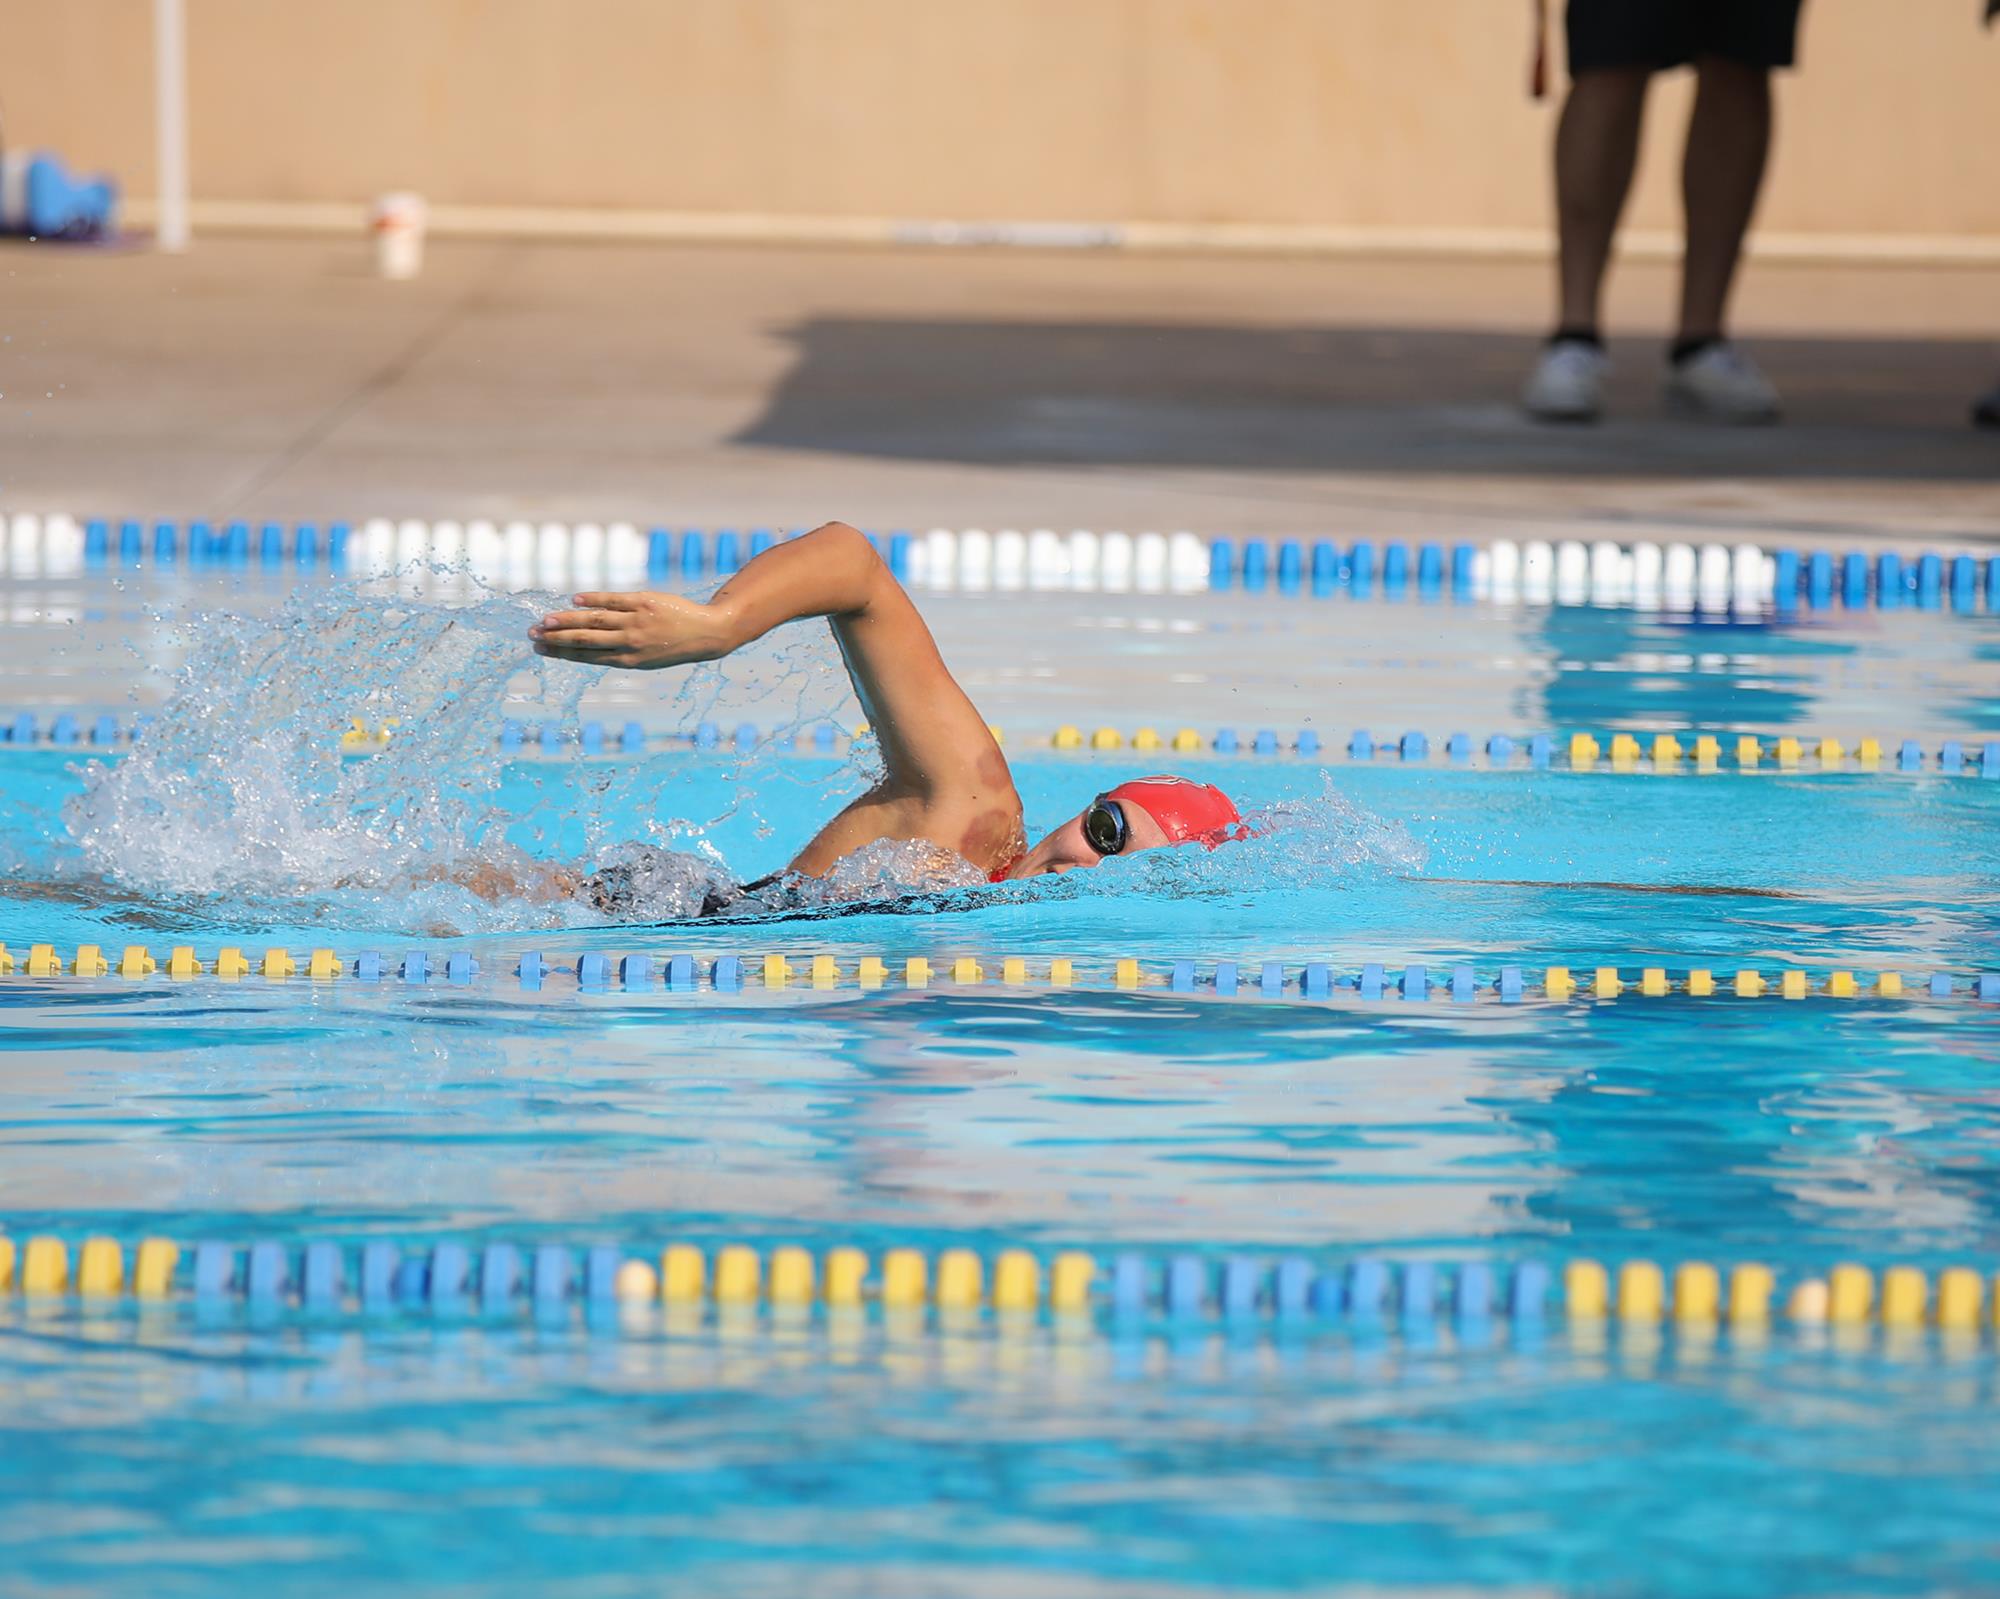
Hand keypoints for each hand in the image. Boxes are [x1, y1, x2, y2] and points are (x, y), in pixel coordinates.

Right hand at [528, 591, 735, 669]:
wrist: (707, 634)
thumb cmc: (672, 645)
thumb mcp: (646, 657)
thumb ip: (617, 650)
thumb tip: (585, 641)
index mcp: (628, 661)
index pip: (587, 656)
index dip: (561, 653)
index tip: (539, 649)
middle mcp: (630, 643)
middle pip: (586, 640)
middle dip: (556, 638)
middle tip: (532, 634)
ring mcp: (637, 622)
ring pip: (596, 621)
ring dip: (567, 620)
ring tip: (545, 619)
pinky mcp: (645, 602)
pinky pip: (614, 600)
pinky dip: (594, 600)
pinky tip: (575, 600)